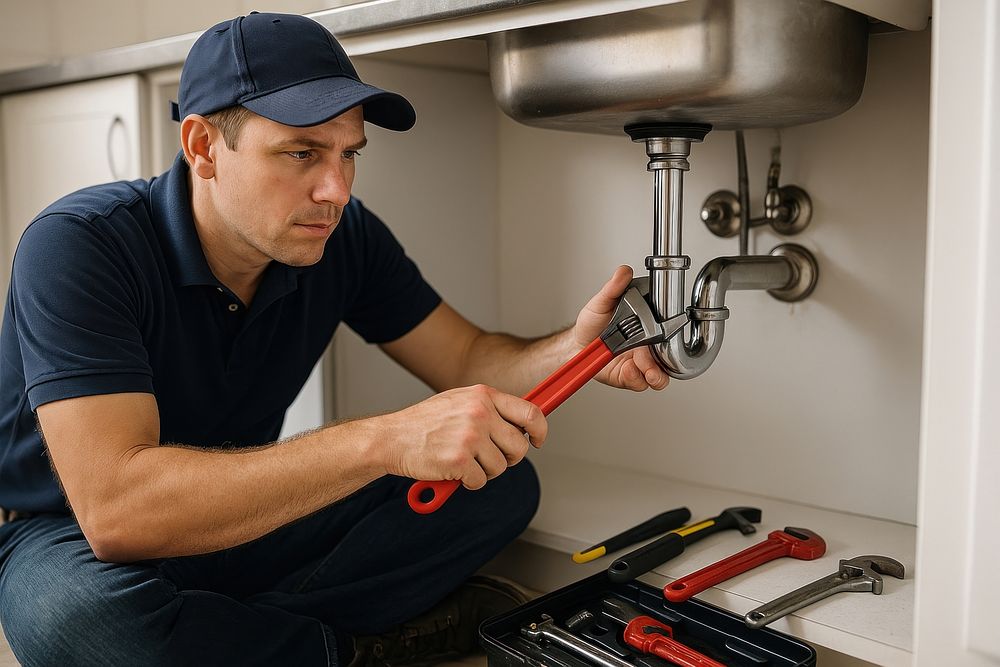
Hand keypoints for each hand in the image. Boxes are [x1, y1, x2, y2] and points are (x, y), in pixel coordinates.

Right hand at [377, 385, 546, 489]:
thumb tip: (520, 423)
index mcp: (483, 396)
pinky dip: (468, 482)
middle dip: (509, 458)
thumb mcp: (459, 401)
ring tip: (464, 462)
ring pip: (501, 467)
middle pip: (519, 446)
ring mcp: (470, 436)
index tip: (538, 440)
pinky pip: (481, 481)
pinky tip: (453, 471)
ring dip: (485, 471)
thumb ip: (488, 408)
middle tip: (490, 458)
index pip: (530, 412)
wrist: (392, 438)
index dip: (540, 430)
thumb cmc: (424, 423)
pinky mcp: (460, 460)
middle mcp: (480, 413)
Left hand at [573, 265, 670, 391]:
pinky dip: (636, 379)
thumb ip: (613, 288)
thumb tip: (623, 271)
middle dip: (665, 361)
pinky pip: (640, 383)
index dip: (671, 337)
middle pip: (668, 358)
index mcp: (646, 327)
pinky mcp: (629, 377)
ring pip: (659, 376)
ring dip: (655, 375)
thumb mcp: (601, 302)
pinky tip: (628, 370)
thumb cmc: (592, 322)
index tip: (665, 336)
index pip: (669, 333)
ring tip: (645, 370)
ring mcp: (640, 363)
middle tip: (651, 356)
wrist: (576, 344)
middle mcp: (647, 346)